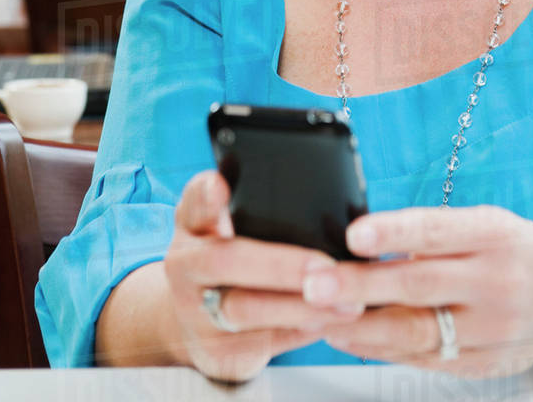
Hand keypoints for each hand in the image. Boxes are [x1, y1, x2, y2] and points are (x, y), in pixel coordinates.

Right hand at [164, 171, 365, 381]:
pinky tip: (332, 321)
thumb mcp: (213, 227)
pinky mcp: (219, 353)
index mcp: (190, 228)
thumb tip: (253, 181)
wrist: (187, 326)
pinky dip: (302, 332)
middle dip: (280, 266)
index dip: (206, 197)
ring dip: (301, 306)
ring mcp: (198, 314)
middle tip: (327, 268)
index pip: (194, 205)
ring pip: (247, 311)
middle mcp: (185, 269)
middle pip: (227, 261)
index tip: (221, 188)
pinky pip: (264, 342)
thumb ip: (227, 203)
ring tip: (347, 302)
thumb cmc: (216, 260)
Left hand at [303, 205, 532, 377]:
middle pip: (420, 285)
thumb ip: (434, 235)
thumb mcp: (487, 225)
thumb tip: (362, 241)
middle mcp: (495, 282)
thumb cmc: (518, 250)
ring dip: (362, 326)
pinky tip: (350, 337)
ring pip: (417, 332)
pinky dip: (382, 349)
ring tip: (319, 317)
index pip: (437, 230)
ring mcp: (492, 330)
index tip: (353, 234)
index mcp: (493, 234)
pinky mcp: (485, 365)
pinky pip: (425, 359)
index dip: (394, 232)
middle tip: (315, 284)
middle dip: (362, 286)